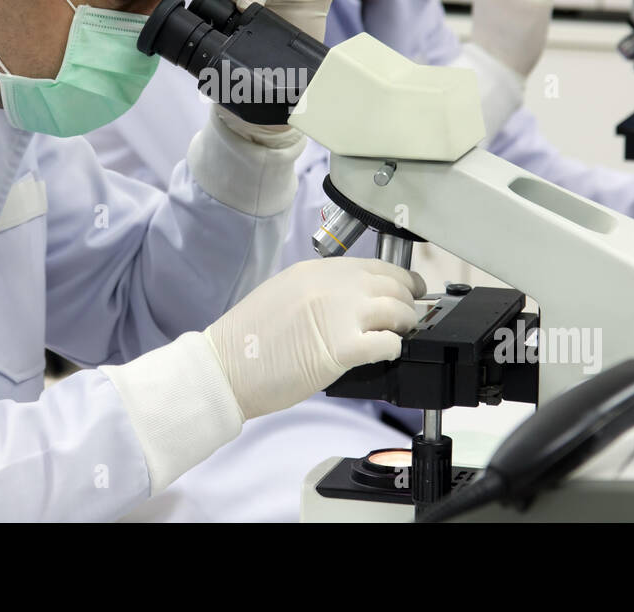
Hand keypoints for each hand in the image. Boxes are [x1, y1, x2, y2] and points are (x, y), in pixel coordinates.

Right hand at [204, 258, 423, 419]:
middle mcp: (332, 286)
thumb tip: (353, 299)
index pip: (375, 266)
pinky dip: (393, 349)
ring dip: (404, 324)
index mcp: (316, 271)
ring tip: (398, 336)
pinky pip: (388, 343)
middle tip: (407, 318)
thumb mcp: (283, 293)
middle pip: (392, 286)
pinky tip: (385, 353)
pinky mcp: (343, 348)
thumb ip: (320, 290)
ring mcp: (340, 314)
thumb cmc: (247, 341)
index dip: (399, 279)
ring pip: (397, 311)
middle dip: (406, 302)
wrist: (225, 368)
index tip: (409, 289)